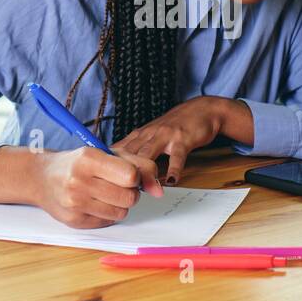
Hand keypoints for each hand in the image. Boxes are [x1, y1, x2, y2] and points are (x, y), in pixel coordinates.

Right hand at [0, 144, 161, 228]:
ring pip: (122, 213)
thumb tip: (159, 190)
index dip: (135, 177)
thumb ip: (140, 166)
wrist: (42, 178)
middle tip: (116, 185)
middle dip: (129, 192)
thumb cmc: (79, 163)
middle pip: (129, 197)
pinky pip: (108, 223)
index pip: (131, 176)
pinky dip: (107, 214)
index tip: (127, 174)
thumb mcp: (108, 154)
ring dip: (120, 205)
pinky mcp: (75, 221)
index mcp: (88, 159)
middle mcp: (79, 182)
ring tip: (105, 194)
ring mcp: (75, 204)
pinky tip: (93, 203)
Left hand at [114, 96, 252, 185]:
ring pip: (148, 155)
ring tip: (139, 190)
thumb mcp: (153, 134)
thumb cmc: (176, 125)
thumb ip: (138, 149)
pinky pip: (177, 156)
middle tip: (114, 190)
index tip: (99, 180)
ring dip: (143, 173)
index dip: (108, 164)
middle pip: (130, 154)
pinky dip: (173, 169)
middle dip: (120, 171)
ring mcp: (166, 136)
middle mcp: (149, 134)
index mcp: (140, 134)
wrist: (202, 110)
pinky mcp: (183, 140)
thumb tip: (119, 167)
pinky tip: (171, 181)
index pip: (119, 150)